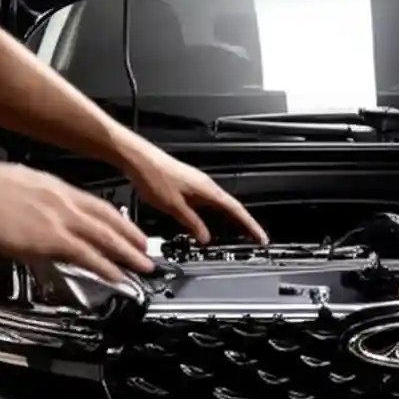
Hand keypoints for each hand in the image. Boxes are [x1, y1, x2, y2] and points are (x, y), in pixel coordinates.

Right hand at [0, 159, 153, 282]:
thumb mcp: (18, 186)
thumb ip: (37, 204)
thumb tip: (40, 219)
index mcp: (55, 186)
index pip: (98, 204)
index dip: (119, 220)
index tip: (131, 229)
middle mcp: (63, 200)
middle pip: (109, 221)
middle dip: (132, 238)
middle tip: (147, 251)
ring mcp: (58, 219)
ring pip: (105, 238)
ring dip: (128, 254)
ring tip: (143, 267)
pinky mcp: (48, 239)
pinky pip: (87, 255)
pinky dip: (106, 266)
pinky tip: (118, 275)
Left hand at [123, 139, 268, 244]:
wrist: (137, 159)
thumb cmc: (153, 175)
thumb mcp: (173, 206)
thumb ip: (191, 223)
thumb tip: (204, 236)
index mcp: (207, 189)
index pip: (236, 210)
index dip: (250, 225)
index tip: (260, 237)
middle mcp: (205, 185)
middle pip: (231, 208)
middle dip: (243, 224)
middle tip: (253, 239)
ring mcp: (196, 184)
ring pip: (218, 206)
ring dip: (229, 220)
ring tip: (236, 235)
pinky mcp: (186, 185)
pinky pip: (206, 203)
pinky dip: (213, 215)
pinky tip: (207, 224)